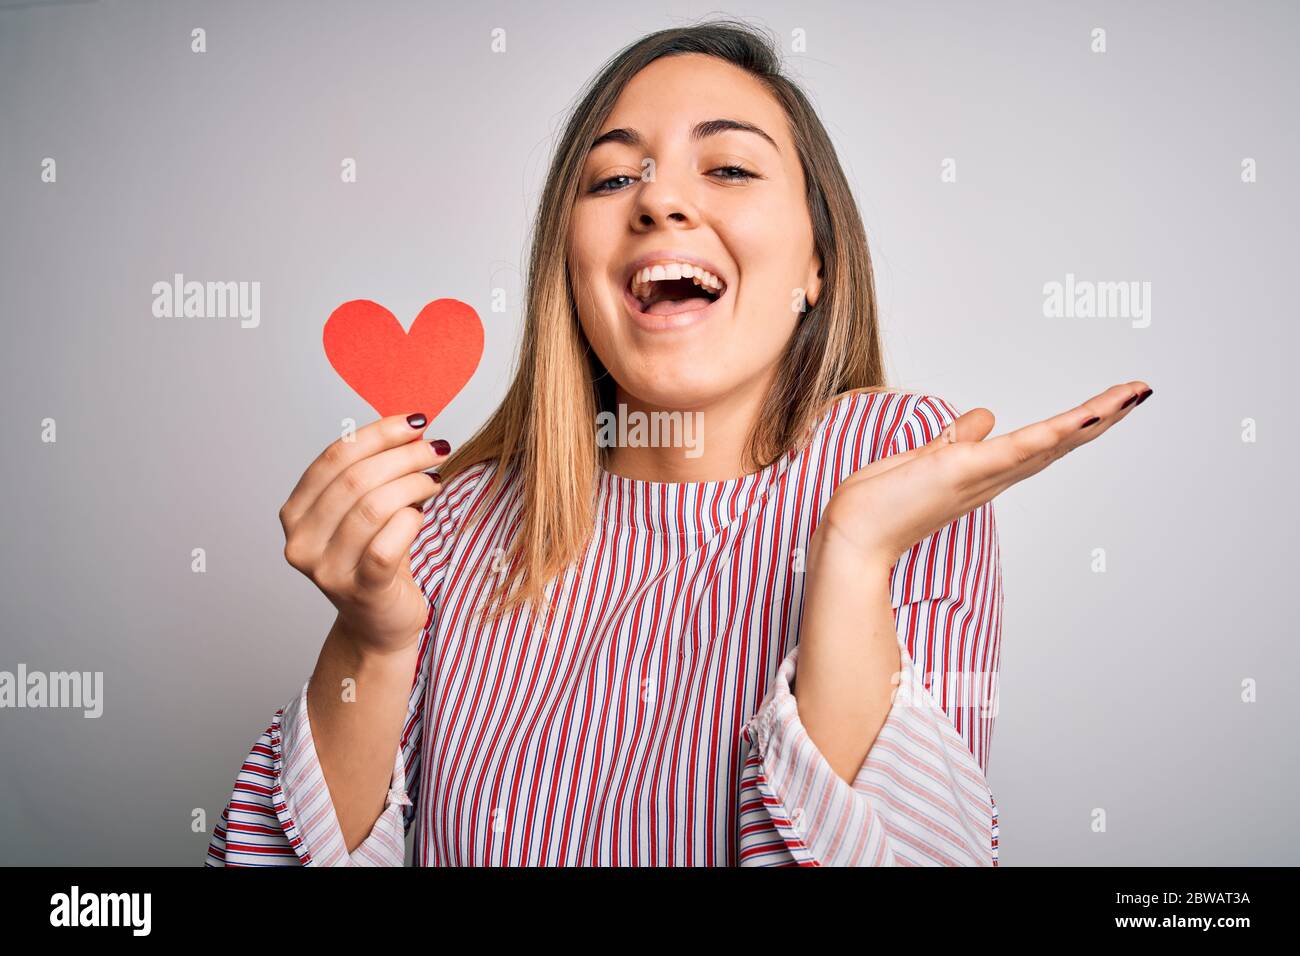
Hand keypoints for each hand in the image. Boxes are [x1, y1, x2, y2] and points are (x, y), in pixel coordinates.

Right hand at [279, 413, 450, 655]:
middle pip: (356, 479)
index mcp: (296, 512)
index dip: (378, 433)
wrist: (379, 625)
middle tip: (436, 449)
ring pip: (374, 507)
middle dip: (403, 456)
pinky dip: (411, 521)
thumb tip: (411, 428)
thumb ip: (373, 474)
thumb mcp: (363, 512)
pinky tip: (423, 514)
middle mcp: (301, 541)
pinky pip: (388, 545)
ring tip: (435, 479)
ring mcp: (326, 570)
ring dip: (413, 484)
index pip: (335, 457)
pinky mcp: (360, 591)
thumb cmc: (375, 560)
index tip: (415, 422)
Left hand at [815, 382, 1152, 571]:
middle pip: (1056, 445)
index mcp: (982, 473)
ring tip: (1131, 396)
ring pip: (1047, 444)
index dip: (1075, 425)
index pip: (1038, 444)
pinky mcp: (963, 472)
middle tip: (1140, 394)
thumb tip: (985, 416)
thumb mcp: (922, 460)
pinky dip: (1051, 434)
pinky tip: (1083, 418)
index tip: (1108, 404)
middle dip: (1100, 419)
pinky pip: (1015, 450)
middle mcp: (991, 479)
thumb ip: (956, 440)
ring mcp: (980, 476)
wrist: (851, 539)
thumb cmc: (878, 505)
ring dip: (1092, 420)